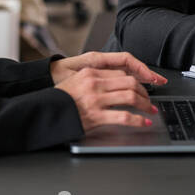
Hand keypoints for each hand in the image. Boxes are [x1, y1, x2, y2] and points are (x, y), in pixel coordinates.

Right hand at [51, 52, 166, 132]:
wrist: (44, 112)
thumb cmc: (60, 100)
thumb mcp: (76, 81)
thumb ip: (95, 80)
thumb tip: (116, 84)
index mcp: (91, 72)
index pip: (122, 72)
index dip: (137, 79)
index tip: (143, 87)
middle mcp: (95, 83)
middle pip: (130, 82)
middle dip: (145, 92)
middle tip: (149, 100)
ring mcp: (96, 99)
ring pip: (131, 96)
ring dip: (145, 105)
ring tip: (151, 110)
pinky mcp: (96, 115)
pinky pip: (124, 116)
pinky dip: (138, 119)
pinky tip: (144, 122)